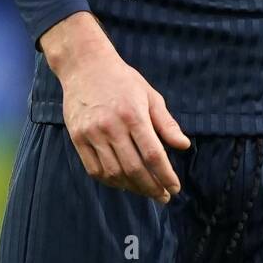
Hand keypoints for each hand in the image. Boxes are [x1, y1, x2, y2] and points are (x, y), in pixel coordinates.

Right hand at [40, 12, 190, 201]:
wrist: (85, 66)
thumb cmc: (123, 80)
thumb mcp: (150, 95)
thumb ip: (167, 123)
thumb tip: (184, 145)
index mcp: (134, 115)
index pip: (153, 154)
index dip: (165, 176)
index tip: (175, 188)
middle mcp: (112, 126)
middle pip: (134, 168)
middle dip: (152, 187)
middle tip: (163, 196)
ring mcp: (92, 133)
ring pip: (114, 173)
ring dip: (132, 187)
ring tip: (145, 191)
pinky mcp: (78, 138)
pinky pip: (94, 169)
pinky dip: (110, 181)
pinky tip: (123, 183)